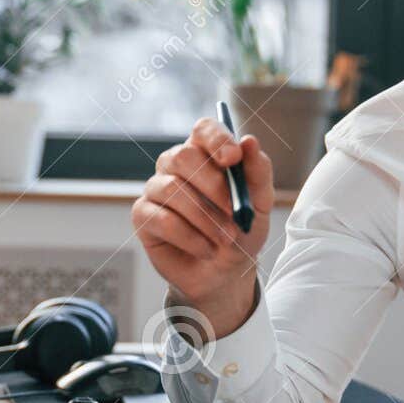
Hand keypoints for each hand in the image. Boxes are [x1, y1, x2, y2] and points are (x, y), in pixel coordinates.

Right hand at [132, 118, 274, 339]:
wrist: (226, 273)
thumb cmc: (241, 231)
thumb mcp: (260, 205)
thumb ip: (258, 173)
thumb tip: (249, 141)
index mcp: (206, 153)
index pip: (203, 129)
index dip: (216, 139)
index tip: (233, 158)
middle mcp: (176, 165)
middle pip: (183, 156)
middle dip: (213, 185)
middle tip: (236, 212)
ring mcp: (156, 189)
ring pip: (172, 190)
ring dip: (206, 218)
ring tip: (226, 239)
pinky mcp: (143, 216)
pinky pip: (162, 220)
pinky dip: (191, 238)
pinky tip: (207, 250)